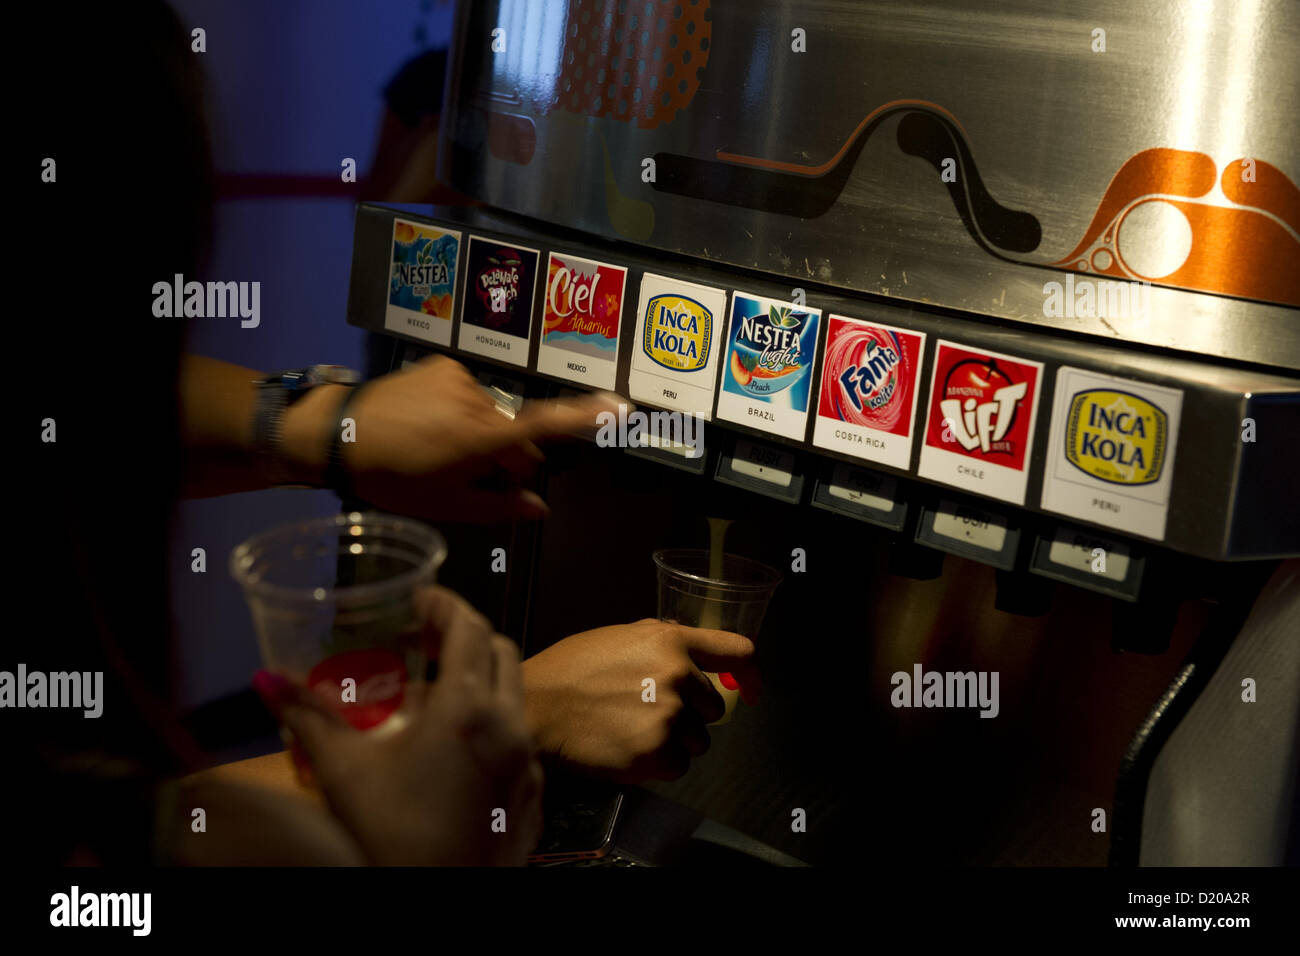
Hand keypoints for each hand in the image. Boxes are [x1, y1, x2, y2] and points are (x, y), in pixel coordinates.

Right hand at [255, 587, 543, 865]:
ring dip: (479, 681)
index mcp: (469, 709)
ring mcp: (528, 762)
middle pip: (500, 653)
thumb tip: (268, 681)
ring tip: (430, 694)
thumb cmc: (393, 839)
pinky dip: (490, 724)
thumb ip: (308, 718)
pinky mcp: (531, 793)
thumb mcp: (344, 773)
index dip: (444, 604)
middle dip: (464, 636)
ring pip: (514, 696)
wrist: (440, 905)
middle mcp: (510, 726)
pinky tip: (452, 749)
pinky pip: (518, 739)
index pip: (469, 627)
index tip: (419, 598)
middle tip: (423, 638)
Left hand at [332, 355, 620, 521]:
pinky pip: (468, 393)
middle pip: (515, 434)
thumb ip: (498, 507)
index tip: (620, 405)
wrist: (337, 433)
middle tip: (471, 481)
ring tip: (438, 451)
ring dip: (480, 434)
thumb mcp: (444, 506)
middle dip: (506, 457)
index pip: (545, 426)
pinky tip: (429, 425)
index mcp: (481, 439)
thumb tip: (538, 509)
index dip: (585, 417)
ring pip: (491, 415)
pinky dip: (460, 411)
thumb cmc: (391, 478)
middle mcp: (478, 402)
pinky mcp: (442, 364)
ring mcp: (459, 379)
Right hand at [520, 620, 760, 782]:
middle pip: (714, 708)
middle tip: (646, 712)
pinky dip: (658, 764)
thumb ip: (661, 641)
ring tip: (631, 729)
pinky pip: (678, 766)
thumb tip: (691, 649)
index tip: (752, 691)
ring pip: (698, 741)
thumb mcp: (618, 637)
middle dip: (688, 714)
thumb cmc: (568, 672)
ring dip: (673, 741)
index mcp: (670, 640)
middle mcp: (677, 674)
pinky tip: (628, 748)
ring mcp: (668, 715)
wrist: (535, 707)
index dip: (752, 675)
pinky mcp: (656, 752)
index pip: (738, 652)